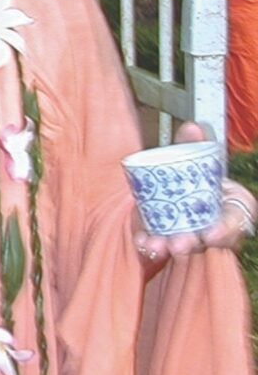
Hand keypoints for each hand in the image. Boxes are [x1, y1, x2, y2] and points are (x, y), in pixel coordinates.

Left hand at [133, 122, 256, 263]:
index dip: (224, 232)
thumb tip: (192, 127)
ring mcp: (190, 236)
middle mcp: (212, 229)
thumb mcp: (204, 158)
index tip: (211, 235)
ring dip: (167, 248)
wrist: (185, 184)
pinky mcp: (166, 237)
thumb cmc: (201, 176)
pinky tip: (142, 241)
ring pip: (180, 247)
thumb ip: (196, 145)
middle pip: (204, 242)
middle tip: (178, 243)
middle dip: (190, 244)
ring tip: (155, 245)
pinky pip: (158, 245)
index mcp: (231, 211)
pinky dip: (149, 244)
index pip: (233, 225)